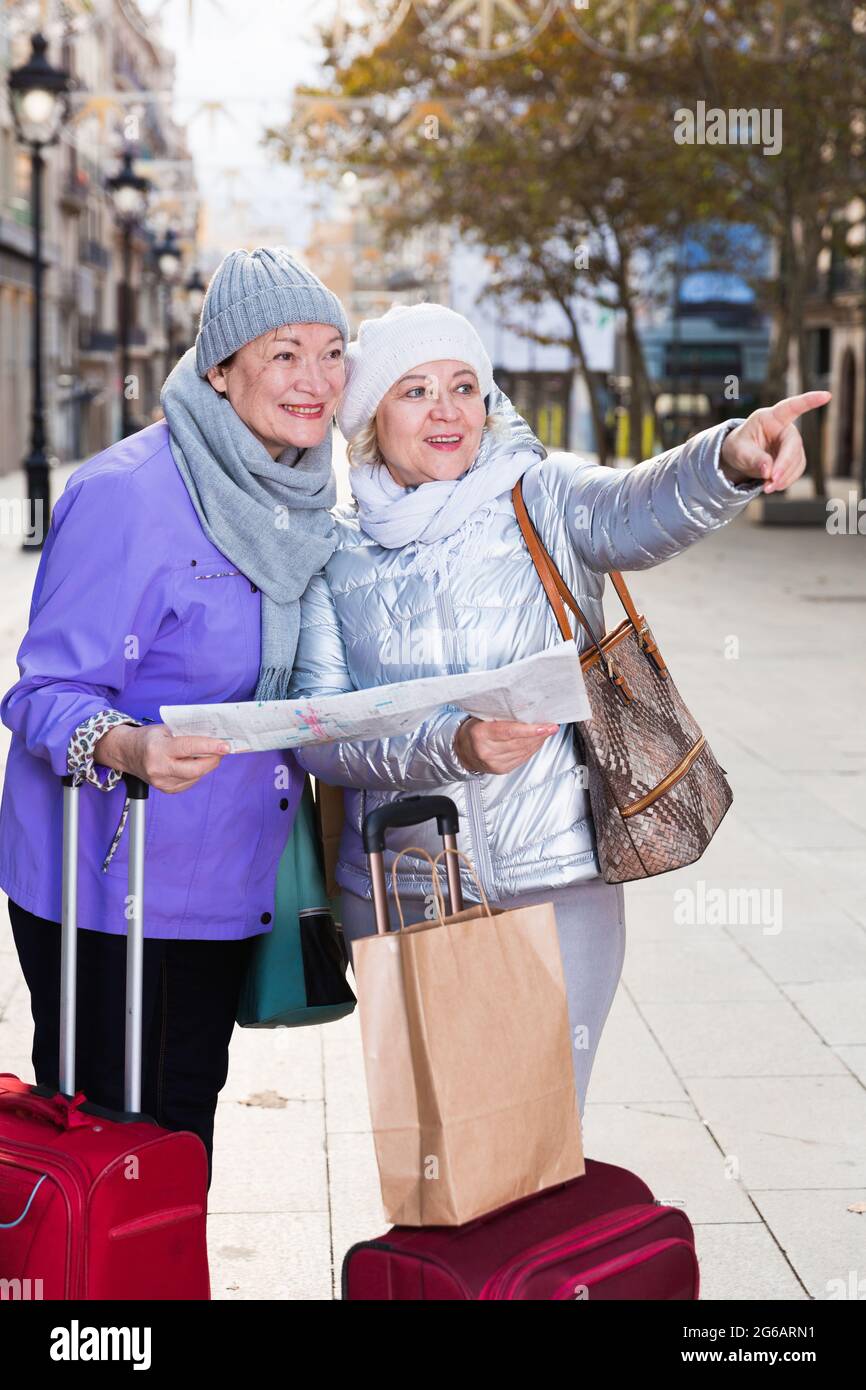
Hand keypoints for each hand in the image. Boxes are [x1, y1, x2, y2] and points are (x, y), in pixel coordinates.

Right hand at [93, 723, 231, 793]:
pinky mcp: (167, 790)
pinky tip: (193, 763)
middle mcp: (159, 768)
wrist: (127, 753)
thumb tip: (212, 738)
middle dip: (213, 759)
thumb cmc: (147, 738)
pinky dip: (197, 772)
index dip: (210, 747)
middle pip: (196, 769)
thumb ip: (187, 734)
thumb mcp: (165, 729)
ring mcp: (162, 782)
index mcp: (158, 749)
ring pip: (196, 777)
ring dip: (206, 765)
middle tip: (221, 750)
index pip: (189, 748)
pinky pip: (190, 782)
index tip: (225, 745)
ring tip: (207, 754)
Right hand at [454, 717, 558, 773]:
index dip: (530, 730)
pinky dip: (532, 749)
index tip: (546, 726)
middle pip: (520, 742)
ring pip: (524, 751)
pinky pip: (523, 758)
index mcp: (480, 734)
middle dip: (539, 734)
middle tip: (551, 726)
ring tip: (547, 732)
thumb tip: (528, 709)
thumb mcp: (482, 717)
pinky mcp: (501, 769)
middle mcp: (487, 750)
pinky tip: (537, 741)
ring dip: (538, 741)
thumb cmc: (474, 730)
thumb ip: (502, 715)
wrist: (462, 751)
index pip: (509, 731)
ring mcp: (494, 763)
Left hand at [719, 390, 830, 493]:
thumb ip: (753, 458)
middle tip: (771, 480)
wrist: (740, 458)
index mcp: (770, 418)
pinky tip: (773, 486)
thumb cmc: (738, 447)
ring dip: (783, 476)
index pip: (792, 407)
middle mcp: (785, 429)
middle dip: (784, 464)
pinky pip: (795, 471)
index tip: (827, 395)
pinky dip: (785, 480)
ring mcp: (792, 444)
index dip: (809, 401)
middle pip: (793, 445)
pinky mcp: (794, 459)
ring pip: (796, 461)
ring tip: (767, 487)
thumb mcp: (738, 451)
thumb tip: (768, 471)